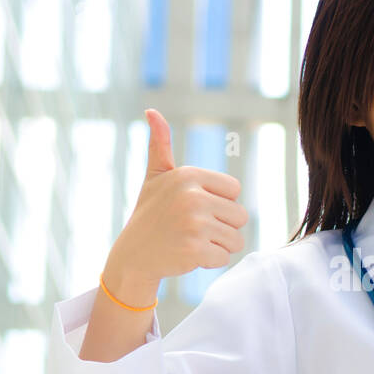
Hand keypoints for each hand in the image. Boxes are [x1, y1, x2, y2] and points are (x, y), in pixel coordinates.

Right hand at [106, 109, 249, 286]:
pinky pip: (225, 258)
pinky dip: (211, 262)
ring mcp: (194, 224)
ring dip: (219, 245)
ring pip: (236, 239)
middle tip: (194, 229)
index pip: (235, 190)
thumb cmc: (150, 215)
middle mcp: (193, 196)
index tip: (196, 208)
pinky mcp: (195, 250)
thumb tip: (152, 111)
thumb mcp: (155, 177)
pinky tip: (189, 255)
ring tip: (192, 241)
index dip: (220, 203)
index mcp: (189, 176)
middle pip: (241, 216)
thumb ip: (160, 145)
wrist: (133, 256)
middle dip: (223, 227)